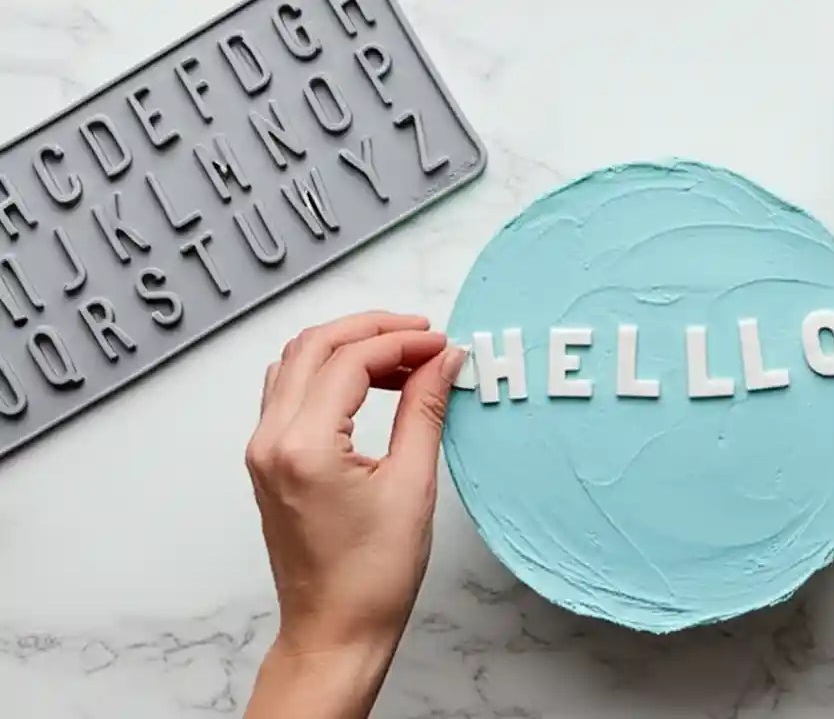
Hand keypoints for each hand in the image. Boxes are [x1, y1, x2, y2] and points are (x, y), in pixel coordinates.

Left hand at [243, 311, 466, 718]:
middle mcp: (271, 440)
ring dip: (347, 347)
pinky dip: (329, 373)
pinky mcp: (268, 460)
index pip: (351, 360)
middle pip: (314, 346)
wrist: (335, 631)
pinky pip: (289, 392)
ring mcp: (262, 449)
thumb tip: (443, 361)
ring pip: (296, 363)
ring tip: (402, 358)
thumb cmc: (372, 577)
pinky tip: (371, 384)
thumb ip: (425, 410)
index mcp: (304, 446)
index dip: (402, 342)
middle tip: (422, 334)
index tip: (441, 345)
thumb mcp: (412, 485)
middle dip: (371, 329)